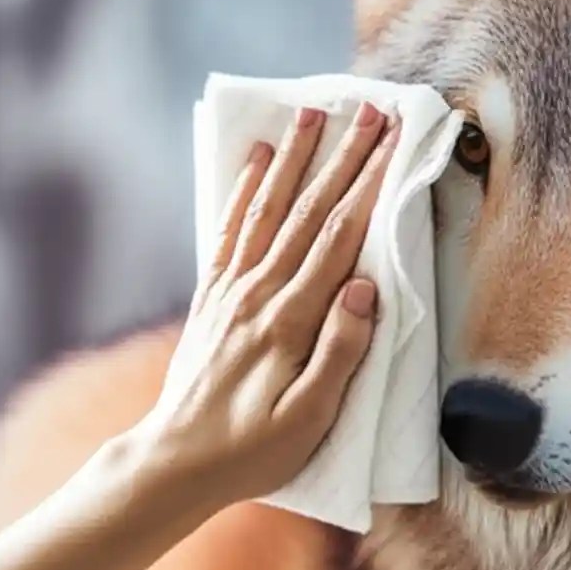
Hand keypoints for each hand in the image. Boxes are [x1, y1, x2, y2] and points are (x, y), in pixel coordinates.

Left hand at [140, 102, 398, 504]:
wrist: (175, 460)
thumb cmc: (252, 450)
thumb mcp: (310, 419)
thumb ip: (341, 352)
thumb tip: (368, 289)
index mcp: (290, 320)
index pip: (340, 238)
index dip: (371, 185)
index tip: (395, 141)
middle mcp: (258, 292)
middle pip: (310, 211)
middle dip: (344, 157)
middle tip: (370, 109)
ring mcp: (230, 289)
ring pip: (269, 208)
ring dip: (295, 157)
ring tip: (313, 111)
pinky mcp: (211, 295)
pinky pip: (230, 229)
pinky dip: (244, 189)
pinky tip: (258, 158)